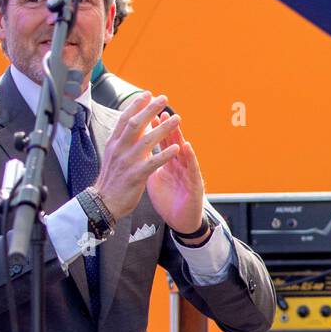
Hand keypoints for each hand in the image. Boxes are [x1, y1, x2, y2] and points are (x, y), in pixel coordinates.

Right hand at [93, 92, 181, 221]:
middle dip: (150, 109)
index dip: (136, 105)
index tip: (147, 94)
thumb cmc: (112, 179)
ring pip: (146, 140)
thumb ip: (123, 141)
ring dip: (163, 128)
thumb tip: (135, 126)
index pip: (125, 118)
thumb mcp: (113, 155)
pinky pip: (153, 163)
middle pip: (136, 123)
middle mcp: (119, 149)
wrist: (103, 202)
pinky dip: (165, 154)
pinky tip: (176, 148)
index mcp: (114, 143)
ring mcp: (127, 162)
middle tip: (164, 99)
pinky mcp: (136, 176)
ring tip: (177, 119)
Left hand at [145, 117, 206, 234]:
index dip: (153, 128)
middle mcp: (179, 165)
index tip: (145, 113)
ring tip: (175, 121)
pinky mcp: (196, 185)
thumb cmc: (169, 202)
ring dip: (179, 136)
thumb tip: (135, 153)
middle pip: (172, 142)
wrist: (181, 223)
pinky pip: (192, 169)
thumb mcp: (153, 180)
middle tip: (160, 108)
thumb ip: (147, 165)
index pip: (160, 142)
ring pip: (183, 151)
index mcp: (168, 164)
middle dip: (166, 125)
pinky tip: (186, 147)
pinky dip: (189, 157)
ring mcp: (188, 174)